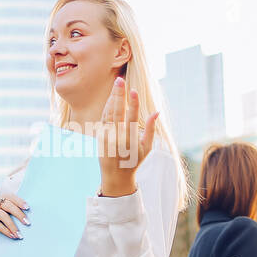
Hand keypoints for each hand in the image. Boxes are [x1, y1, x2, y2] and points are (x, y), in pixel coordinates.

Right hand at [0, 193, 28, 240]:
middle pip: (8, 205)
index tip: (28, 208)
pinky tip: (12, 236)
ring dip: (12, 226)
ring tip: (19, 234)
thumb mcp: (11, 214)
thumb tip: (33, 215)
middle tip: (27, 223)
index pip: (11, 196)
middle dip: (19, 214)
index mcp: (3, 197)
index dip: (19, 201)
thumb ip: (18, 211)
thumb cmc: (6, 221)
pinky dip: (5, 230)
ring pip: (3, 215)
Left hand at [97, 76, 157, 196]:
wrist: (115, 176)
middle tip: (120, 80)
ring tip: (117, 84)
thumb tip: (156, 112)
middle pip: (117, 112)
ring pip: (109, 113)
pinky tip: (112, 97)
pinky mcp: (100, 136)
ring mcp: (106, 137)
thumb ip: (151, 129)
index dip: (133, 104)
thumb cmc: (134, 161)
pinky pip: (104, 117)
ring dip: (112, 98)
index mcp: (130, 141)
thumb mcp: (146, 148)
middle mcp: (117, 138)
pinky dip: (107, 106)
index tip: (133, 91)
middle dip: (119, 95)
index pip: (132, 118)